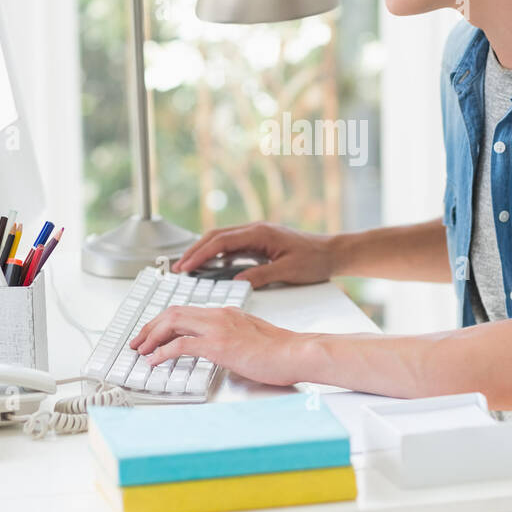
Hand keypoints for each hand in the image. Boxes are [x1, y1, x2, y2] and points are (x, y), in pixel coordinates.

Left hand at [127, 305, 307, 386]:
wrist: (297, 352)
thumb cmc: (282, 351)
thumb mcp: (251, 339)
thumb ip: (232, 340)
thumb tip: (221, 353)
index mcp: (227, 313)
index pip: (187, 311)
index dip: (164, 321)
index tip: (152, 334)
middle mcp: (219, 315)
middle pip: (173, 312)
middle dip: (151, 326)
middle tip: (138, 341)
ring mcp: (218, 328)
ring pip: (173, 322)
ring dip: (152, 336)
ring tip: (141, 350)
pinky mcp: (219, 345)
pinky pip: (181, 344)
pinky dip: (162, 352)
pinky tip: (155, 360)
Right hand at [171, 221, 334, 288]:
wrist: (334, 253)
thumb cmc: (316, 260)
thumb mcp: (287, 270)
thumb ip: (260, 275)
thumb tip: (236, 281)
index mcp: (260, 233)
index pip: (221, 241)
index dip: (200, 253)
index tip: (184, 265)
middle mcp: (256, 230)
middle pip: (216, 237)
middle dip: (194, 251)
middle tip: (177, 267)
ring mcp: (257, 235)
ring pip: (222, 240)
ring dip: (203, 252)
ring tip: (187, 267)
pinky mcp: (260, 242)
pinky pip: (232, 246)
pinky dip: (217, 255)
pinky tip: (210, 266)